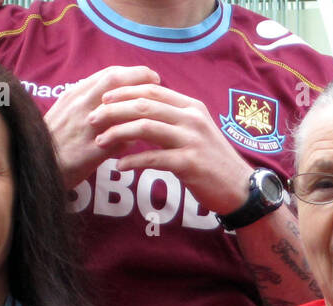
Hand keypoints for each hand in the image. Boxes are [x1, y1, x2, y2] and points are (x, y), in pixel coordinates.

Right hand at [44, 67, 162, 187]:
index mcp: (74, 94)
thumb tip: (115, 100)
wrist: (34, 164)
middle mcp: (80, 106)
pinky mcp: (91, 151)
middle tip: (158, 83)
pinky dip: (132, 137)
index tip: (148, 75)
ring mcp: (85, 128)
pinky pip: (118, 140)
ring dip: (140, 107)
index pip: (108, 75)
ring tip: (156, 112)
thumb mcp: (67, 113)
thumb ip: (89, 104)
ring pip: (118, 108)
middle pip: (114, 83)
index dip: (132, 73)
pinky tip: (141, 140)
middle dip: (140, 80)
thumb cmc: (55, 140)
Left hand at [91, 82, 255, 215]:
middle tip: (93, 118)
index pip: (151, 89)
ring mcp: (192, 140)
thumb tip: (143, 111)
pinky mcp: (190, 164)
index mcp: (191, 107)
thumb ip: (173, 119)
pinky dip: (132, 161)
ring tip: (100, 141)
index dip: (123, 92)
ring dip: (117, 133)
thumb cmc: (214, 163)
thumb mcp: (196, 132)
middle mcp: (192, 119)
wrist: (239, 190)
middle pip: (143, 104)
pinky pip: (153, 158)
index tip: (103, 98)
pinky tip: (120, 165)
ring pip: (145, 127)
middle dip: (113, 110)